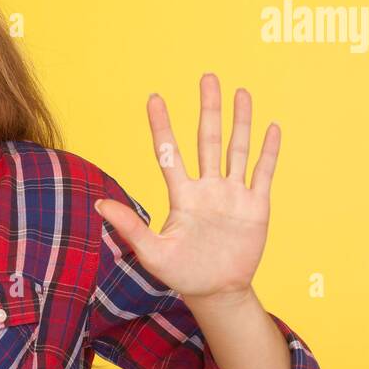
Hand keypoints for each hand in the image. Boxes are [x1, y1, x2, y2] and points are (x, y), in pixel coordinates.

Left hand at [94, 73, 280, 304]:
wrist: (217, 292)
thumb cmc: (181, 273)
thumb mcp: (151, 252)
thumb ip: (129, 227)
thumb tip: (97, 205)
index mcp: (181, 195)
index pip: (169, 152)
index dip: (162, 126)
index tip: (154, 98)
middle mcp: (207, 187)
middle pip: (208, 140)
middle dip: (208, 109)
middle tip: (208, 77)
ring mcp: (232, 194)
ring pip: (237, 149)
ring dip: (241, 121)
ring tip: (241, 92)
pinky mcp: (256, 206)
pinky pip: (262, 173)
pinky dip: (268, 152)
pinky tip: (271, 127)